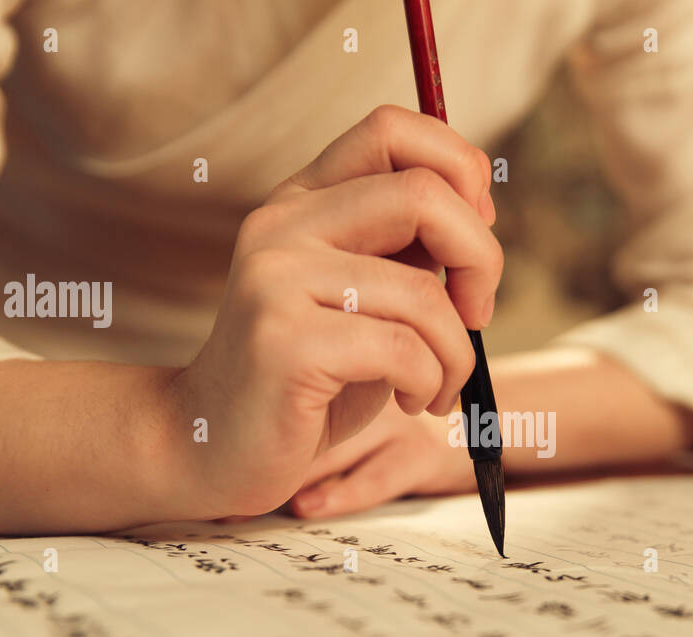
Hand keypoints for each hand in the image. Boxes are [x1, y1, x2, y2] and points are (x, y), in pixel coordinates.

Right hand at [170, 104, 501, 517]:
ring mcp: (276, 279)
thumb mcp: (362, 301)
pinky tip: (414, 402)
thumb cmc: (307, 382)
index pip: (391, 130)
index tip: (472, 239)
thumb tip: (481, 216)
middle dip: (481, 259)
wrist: (210, 450)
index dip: (459, 172)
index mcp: (302, 203)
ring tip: (437, 386)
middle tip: (477, 315)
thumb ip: (405, 252)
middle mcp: (282, 225)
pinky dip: (431, 384)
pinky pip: (405, 350)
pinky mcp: (284, 342)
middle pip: (424, 195)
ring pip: (423, 292)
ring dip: (456, 352)